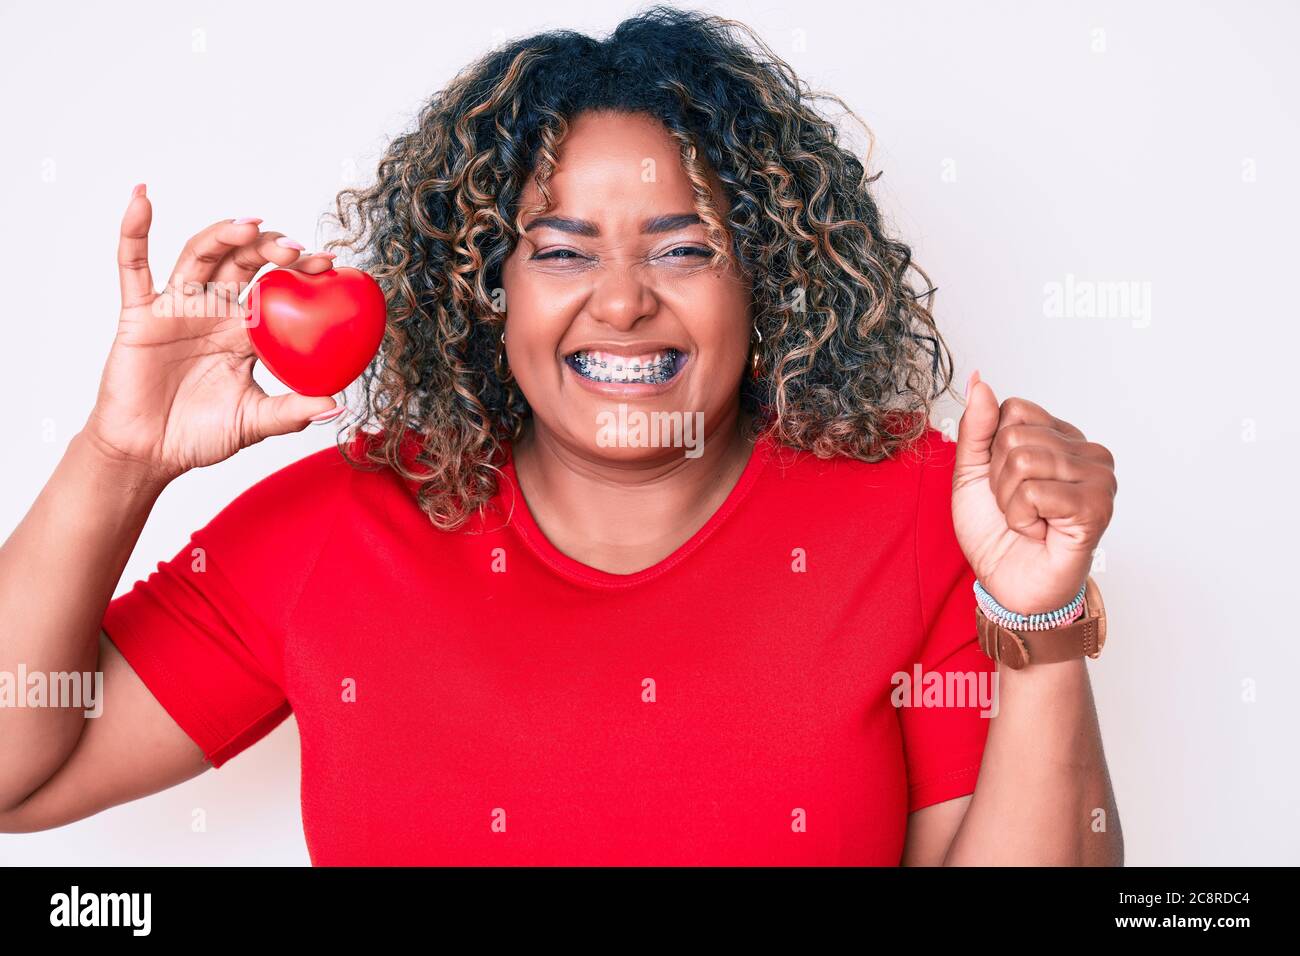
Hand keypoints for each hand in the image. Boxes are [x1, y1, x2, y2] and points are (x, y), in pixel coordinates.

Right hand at [83, 184, 343, 483]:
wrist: (148, 453)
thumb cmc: (199, 435)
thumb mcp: (254, 422)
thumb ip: (292, 412)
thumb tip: (337, 406)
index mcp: (244, 331)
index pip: (277, 289)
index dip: (302, 271)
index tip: (330, 263)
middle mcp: (213, 310)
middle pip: (244, 263)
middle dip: (269, 248)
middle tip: (294, 250)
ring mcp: (177, 308)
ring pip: (201, 256)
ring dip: (223, 235)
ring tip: (249, 226)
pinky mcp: (141, 314)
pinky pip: (133, 266)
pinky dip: (134, 231)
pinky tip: (142, 199)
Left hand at [951, 370, 1117, 614]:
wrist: (1009, 586)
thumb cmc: (996, 533)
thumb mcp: (971, 474)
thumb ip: (976, 427)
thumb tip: (979, 380)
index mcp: (1060, 437)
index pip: (1013, 409)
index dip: (992, 451)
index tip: (1006, 483)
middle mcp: (1086, 451)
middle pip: (1014, 435)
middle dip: (999, 479)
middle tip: (1017, 508)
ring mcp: (1098, 477)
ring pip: (1022, 460)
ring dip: (1009, 501)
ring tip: (1029, 520)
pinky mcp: (1097, 505)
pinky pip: (1034, 491)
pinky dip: (1021, 518)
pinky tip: (1039, 532)